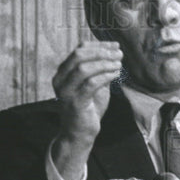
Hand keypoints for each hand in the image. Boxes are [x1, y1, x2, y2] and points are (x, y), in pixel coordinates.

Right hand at [51, 41, 122, 179]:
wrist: (79, 134)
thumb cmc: (88, 109)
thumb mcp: (94, 85)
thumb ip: (98, 71)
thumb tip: (113, 54)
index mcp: (63, 73)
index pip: (79, 50)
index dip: (99, 45)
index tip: (115, 45)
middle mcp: (60, 80)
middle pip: (79, 55)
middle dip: (102, 52)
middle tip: (119, 54)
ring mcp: (65, 91)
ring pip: (83, 68)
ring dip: (104, 63)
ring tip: (119, 64)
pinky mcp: (75, 103)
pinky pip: (91, 84)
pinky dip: (105, 76)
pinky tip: (116, 75)